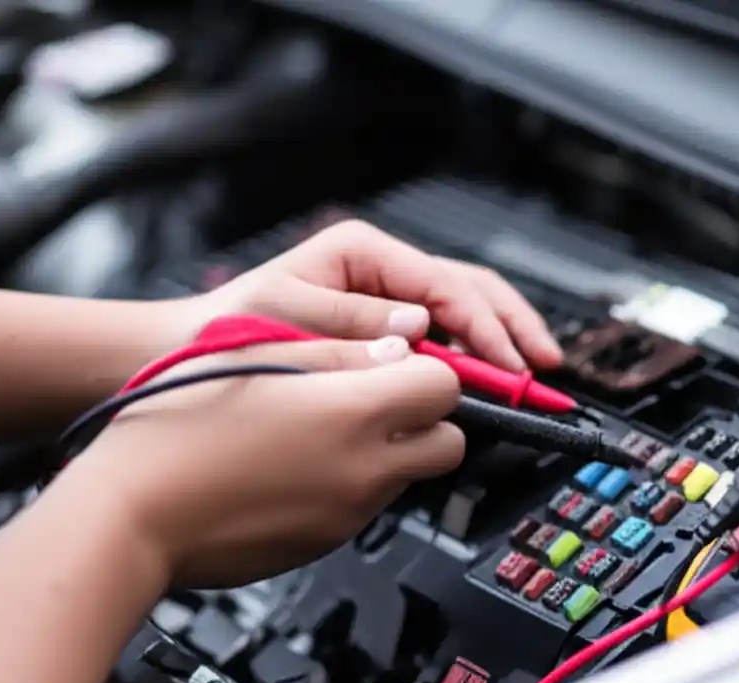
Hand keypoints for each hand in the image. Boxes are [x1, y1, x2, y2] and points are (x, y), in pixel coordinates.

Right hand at [50, 336, 461, 587]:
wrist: (128, 514)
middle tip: (375, 398)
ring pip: (407, 476)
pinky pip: (364, 507)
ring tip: (318, 429)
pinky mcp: (325, 544)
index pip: (446, 387)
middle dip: (423, 418)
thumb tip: (397, 350)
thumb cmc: (176, 426)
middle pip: (447, 442)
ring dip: (386, 451)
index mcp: (353, 413)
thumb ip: (339, 349)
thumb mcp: (255, 354)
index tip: (397, 363)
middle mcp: (364, 469)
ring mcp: (348, 513)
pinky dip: (349, 483)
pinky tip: (294, 464)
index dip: (426, 370)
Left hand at [194, 220, 562, 372]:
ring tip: (532, 368)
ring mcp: (387, 292)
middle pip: (469, 287)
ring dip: (501, 336)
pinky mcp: (386, 321)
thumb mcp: (289, 317)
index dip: (484, 327)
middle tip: (543, 366)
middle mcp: (382, 266)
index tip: (508, 365)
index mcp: (363, 252)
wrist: (196, 346)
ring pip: (465, 306)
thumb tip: (417, 332)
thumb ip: (353, 324)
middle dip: (511, 325)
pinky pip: (444, 330)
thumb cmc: (233, 326)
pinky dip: (474, 351)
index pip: (444, 286)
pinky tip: (493, 374)